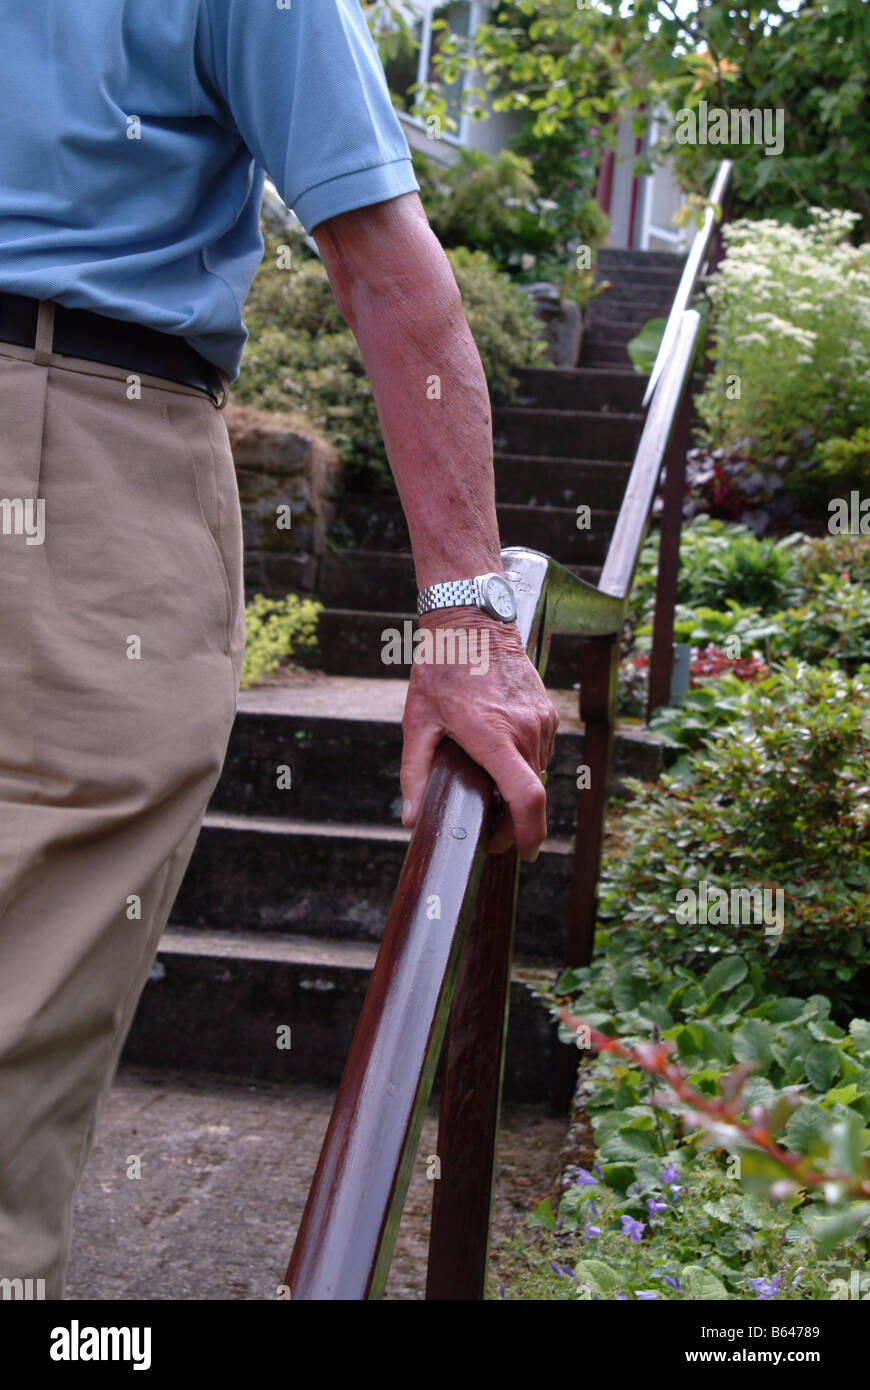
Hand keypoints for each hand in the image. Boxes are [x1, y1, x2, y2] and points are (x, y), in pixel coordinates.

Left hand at [400, 609, 559, 861]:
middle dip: (515, 820)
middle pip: (532, 794)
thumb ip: (415, 774)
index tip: (522, 852)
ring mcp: (541, 720)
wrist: (473, 621)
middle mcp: (524, 730)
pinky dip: (524, 764)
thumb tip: (411, 818)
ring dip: (518, 789)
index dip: (529, 833)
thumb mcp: (417, 723)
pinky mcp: (548, 712)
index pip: (526, 798)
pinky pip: (541, 752)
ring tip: (489, 787)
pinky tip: (499, 757)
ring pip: (538, 773)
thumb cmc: (440, 669)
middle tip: (490, 830)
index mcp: (492, 736)